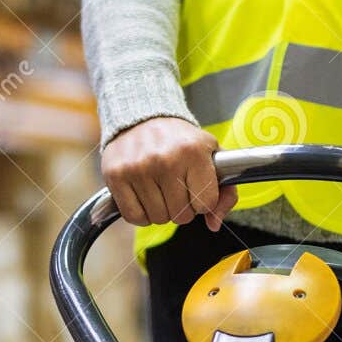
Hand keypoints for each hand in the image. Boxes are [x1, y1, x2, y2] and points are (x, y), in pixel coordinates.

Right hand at [101, 117, 237, 228]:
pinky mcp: (117, 176)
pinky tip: (145, 196)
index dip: (203, 201)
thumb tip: (214, 224)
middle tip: (177, 188)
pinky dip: (142, 214)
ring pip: (159, 218)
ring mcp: (138, 169)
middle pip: (182, 215)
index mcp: (193, 152)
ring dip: (162, 210)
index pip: (205, 204)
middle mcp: (165, 160)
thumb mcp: (211, 156)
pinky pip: (134, 217)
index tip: (196, 188)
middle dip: (183, 207)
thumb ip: (225, 192)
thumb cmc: (180, 140)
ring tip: (160, 188)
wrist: (142, 117)